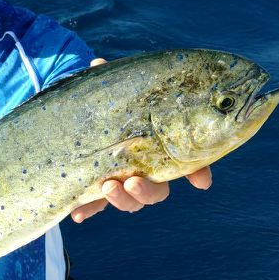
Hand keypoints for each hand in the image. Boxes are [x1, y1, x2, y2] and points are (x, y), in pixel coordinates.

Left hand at [69, 57, 212, 223]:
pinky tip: (78, 214)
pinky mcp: (98, 190)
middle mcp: (146, 168)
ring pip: (132, 200)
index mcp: (160, 145)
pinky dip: (88, 209)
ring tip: (107, 186)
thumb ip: (111, 81)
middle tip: (132, 181)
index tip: (201, 182)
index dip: (198, 172)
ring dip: (121, 199)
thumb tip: (97, 65)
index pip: (188, 162)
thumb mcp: (112, 90)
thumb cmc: (109, 101)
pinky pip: (96, 205)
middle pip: (158, 189)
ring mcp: (123, 180)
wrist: (81, 116)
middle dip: (147, 190)